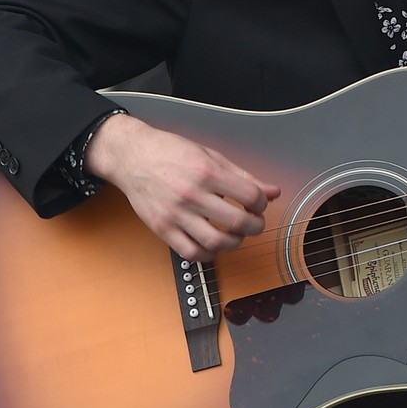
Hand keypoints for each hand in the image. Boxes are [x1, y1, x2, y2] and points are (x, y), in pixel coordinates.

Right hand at [86, 114, 280, 260]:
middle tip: (254, 223)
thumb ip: (244, 176)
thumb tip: (273, 191)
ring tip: (235, 234)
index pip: (250, 197)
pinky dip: (208, 254)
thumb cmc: (172, 153)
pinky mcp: (162, 228)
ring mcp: (175, 214)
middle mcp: (191, 194)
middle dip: (254, 226)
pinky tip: (213, 244)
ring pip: (215, 242)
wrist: (133, 156)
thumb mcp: (212, 157)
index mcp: (207, 173)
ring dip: (234, 242)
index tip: (259, 204)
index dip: (262, 204)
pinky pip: (190, 252)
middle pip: (237, 222)